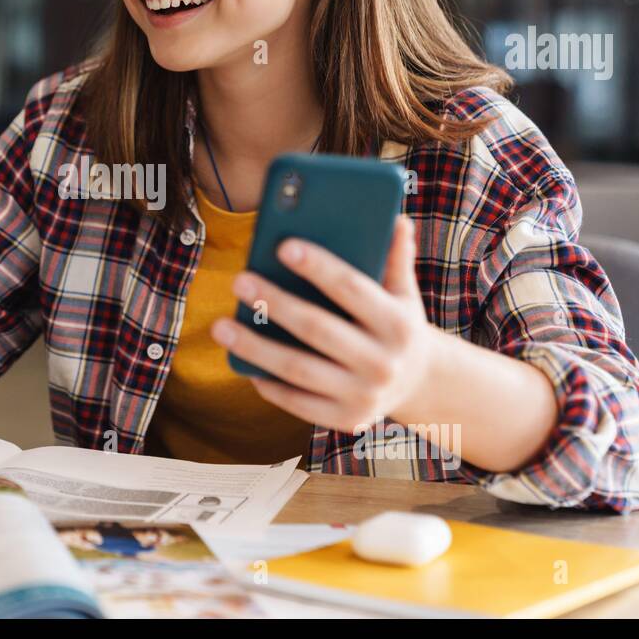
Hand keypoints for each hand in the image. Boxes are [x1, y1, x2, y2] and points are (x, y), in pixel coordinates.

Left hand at [211, 215, 436, 431]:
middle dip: (274, 303)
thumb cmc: (397, 324)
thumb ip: (395, 256)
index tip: (283, 246)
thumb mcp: (403, 292)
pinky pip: (296, 402)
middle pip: (317, 329)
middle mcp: (383, 363)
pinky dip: (267, 383)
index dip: (318, 267)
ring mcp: (364, 396)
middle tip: (239, 280)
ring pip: (297, 369)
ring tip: (220, 326)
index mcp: (399, 324)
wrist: (419, 384)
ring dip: (254, 347)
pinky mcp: (346, 420)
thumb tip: (395, 218)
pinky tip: (242, 362)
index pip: (353, 288)